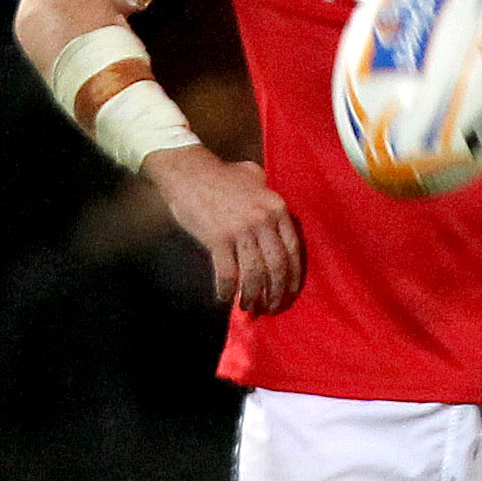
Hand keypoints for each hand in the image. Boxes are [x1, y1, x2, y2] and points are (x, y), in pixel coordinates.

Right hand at [143, 146, 302, 313]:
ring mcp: (241, 230)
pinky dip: (227, 290)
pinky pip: (227, 273)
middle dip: (276, 293)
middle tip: (272, 308)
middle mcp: (263, 220)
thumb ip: (269, 194)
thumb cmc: (221, 175)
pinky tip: (225, 299)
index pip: (293, 249)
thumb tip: (277, 212)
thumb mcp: (255, 178)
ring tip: (250, 308)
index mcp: (277, 208)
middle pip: (277, 266)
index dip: (293, 276)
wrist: (188, 171)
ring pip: (255, 274)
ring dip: (253, 296)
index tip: (290, 292)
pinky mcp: (218, 238)